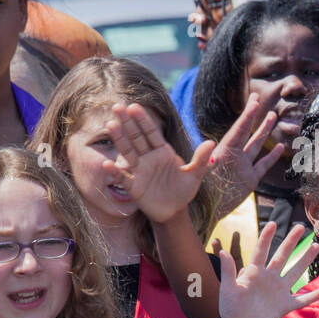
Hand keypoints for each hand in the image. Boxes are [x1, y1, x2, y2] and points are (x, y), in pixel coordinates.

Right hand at [103, 102, 216, 223]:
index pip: (151, 133)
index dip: (143, 120)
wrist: (174, 211)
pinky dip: (115, 171)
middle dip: (127, 123)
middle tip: (117, 107)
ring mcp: (140, 171)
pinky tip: (107, 164)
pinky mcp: (134, 186)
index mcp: (163, 151)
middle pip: (136, 137)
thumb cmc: (184, 190)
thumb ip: (201, 159)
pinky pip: (123, 177)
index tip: (134, 106)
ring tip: (111, 125)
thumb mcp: (195, 175)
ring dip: (120, 139)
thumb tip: (211, 142)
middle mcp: (149, 158)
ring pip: (128, 152)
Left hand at [210, 94, 283, 218]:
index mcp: (223, 151)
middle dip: (253, 115)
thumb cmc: (197, 192)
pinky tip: (279, 147)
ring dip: (264, 131)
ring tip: (272, 116)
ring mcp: (243, 167)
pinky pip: (263, 165)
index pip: (238, 129)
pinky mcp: (250, 180)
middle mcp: (234, 156)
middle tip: (257, 98)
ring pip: (257, 145)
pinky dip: (271, 156)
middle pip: (247, 131)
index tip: (254, 100)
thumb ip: (203, 159)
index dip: (247, 114)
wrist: (202, 211)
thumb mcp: (198, 173)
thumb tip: (210, 143)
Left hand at [217, 222, 318, 317]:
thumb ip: (228, 271)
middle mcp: (269, 278)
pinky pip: (301, 300)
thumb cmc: (230, 308)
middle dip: (291, 241)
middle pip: (282, 256)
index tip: (273, 223)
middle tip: (300, 227)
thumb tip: (222, 252)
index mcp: (255, 272)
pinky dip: (312, 296)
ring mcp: (279, 291)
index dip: (267, 237)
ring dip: (306, 260)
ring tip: (316, 247)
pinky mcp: (285, 305)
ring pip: (296, 272)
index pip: (261, 251)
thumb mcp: (227, 289)